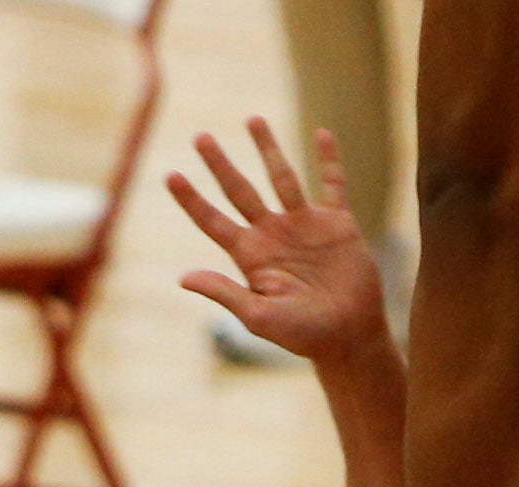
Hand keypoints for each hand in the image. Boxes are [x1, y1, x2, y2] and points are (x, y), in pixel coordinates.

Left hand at [167, 119, 386, 365]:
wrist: (349, 336)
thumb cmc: (302, 334)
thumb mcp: (258, 316)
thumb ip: (224, 292)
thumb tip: (183, 278)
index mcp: (250, 256)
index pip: (213, 221)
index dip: (191, 200)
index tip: (170, 175)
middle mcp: (272, 234)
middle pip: (239, 190)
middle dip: (220, 165)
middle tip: (199, 137)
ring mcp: (304, 225)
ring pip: (282, 176)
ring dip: (268, 148)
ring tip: (252, 119)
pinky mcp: (338, 223)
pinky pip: (333, 184)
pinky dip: (330, 159)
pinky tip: (322, 133)